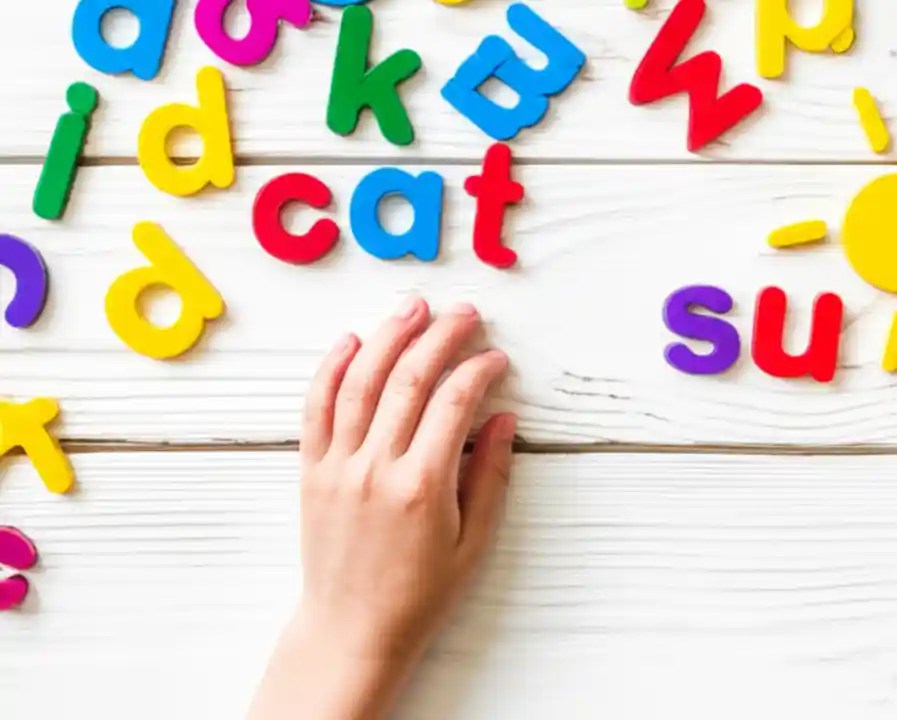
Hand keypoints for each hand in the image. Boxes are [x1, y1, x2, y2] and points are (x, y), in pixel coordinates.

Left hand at [300, 297, 513, 659]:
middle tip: (463, 313)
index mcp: (423, 487)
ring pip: (360, 382)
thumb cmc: (420, 593)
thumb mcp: (473, 543)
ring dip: (388, 336)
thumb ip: (489, 476)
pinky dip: (331, 368)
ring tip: (412, 307)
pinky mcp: (311, 471)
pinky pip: (316, 407)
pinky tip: (351, 340)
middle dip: (440, 337)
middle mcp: (377, 468)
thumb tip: (502, 419)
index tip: (496, 358)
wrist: (352, 629)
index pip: (453, 403)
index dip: (478, 370)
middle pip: (408, 380)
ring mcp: (338, 466)